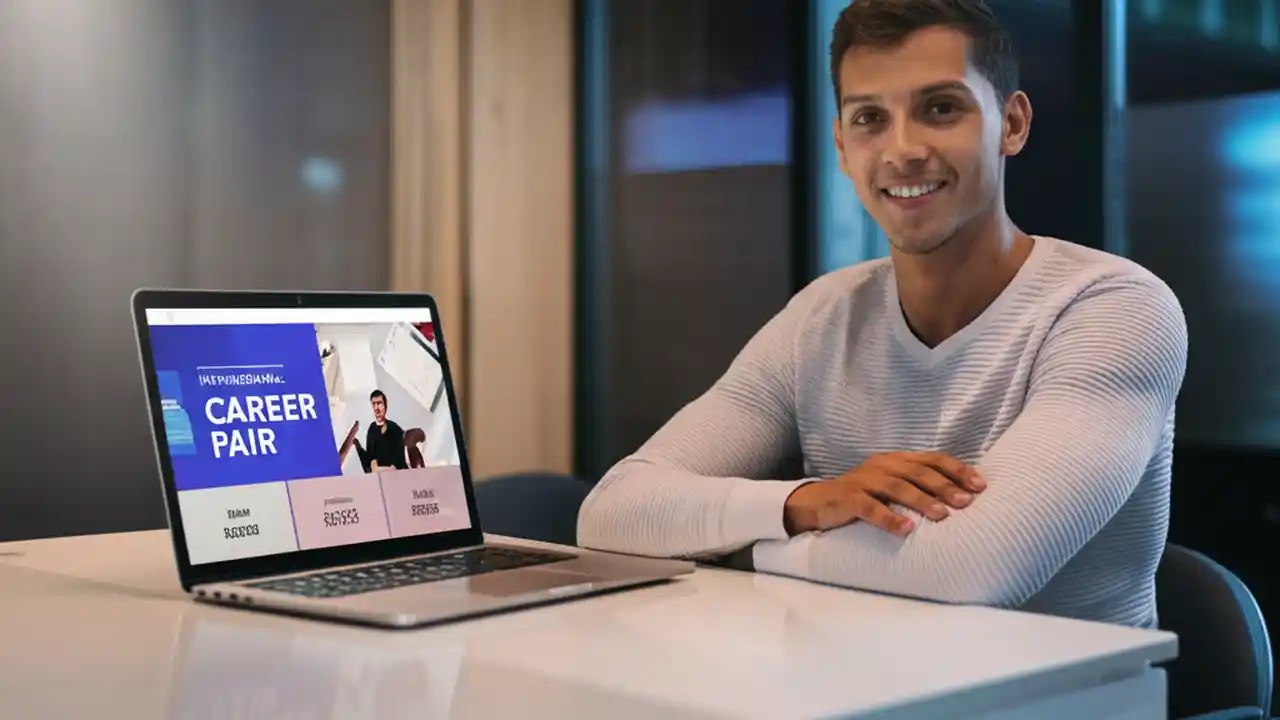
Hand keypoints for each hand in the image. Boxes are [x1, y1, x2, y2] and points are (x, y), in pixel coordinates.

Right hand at [783, 451, 986, 536]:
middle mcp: (882, 465)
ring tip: (942, 515)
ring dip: (922, 500)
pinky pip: (870, 507)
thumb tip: (960, 498)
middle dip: (945, 486)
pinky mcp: (848, 498)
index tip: (980, 485)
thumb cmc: (863, 496)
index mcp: (896, 460)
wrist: (818, 502)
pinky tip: (906, 530)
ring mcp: (864, 480)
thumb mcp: (891, 485)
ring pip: (897, 487)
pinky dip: (889, 518)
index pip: (932, 459)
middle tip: (966, 502)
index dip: (957, 470)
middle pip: (918, 472)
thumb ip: (918, 486)